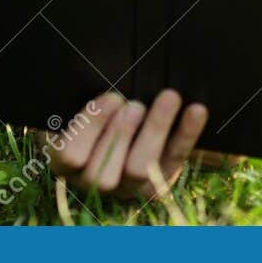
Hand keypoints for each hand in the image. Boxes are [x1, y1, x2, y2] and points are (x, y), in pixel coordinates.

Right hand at [46, 89, 208, 200]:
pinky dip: (186, 133)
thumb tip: (87, 73)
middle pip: (102, 173)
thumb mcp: (76, 104)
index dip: (89, 128)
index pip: (69, 155)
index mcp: (65, 164)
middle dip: (120, 135)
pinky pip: (173, 159)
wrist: (120, 129)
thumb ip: (81, 98)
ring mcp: (126, 188)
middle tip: (134, 104)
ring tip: (167, 97)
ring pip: (139, 170)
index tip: (111, 97)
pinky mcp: (157, 184)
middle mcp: (92, 183)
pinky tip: (196, 109)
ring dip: (154, 131)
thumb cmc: (91, 110)